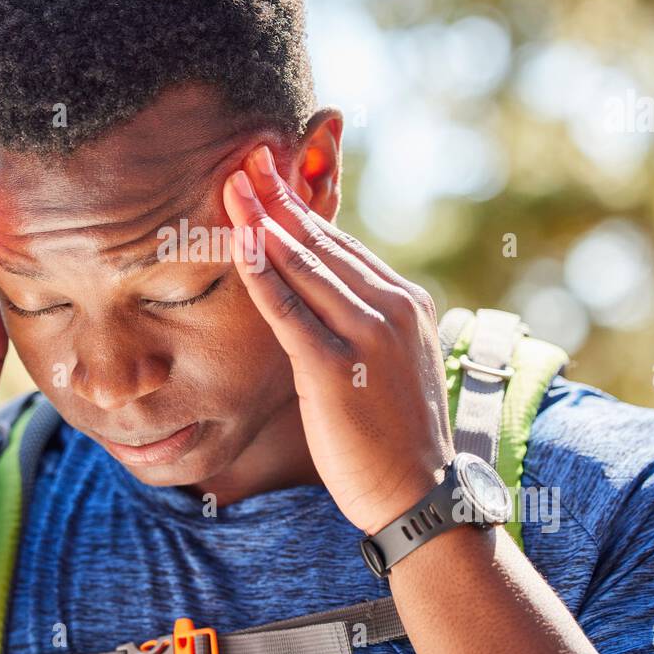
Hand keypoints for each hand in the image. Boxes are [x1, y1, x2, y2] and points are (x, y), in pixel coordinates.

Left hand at [222, 145, 452, 534]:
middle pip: (322, 241)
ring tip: (233, 183)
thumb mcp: (386, 362)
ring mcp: (368, 334)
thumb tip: (317, 292)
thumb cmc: (393, 434)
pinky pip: (290, 310)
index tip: (270, 172)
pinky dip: (262, 273)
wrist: (420, 496)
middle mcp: (393, 307)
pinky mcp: (338, 367)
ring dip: (264, 220)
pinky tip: (239, 242)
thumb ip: (360, 321)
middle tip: (244, 157)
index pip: (341, 243)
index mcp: (405, 301)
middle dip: (279, 197)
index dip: (300, 205)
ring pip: (305, 265)